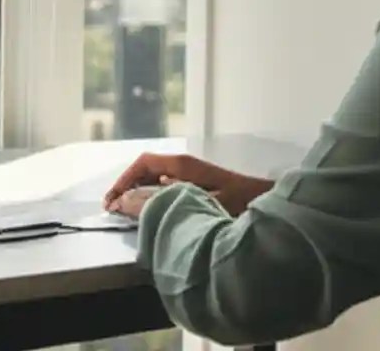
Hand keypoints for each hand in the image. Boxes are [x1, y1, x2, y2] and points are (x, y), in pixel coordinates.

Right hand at [103, 153, 272, 216]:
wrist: (268, 204)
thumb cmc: (237, 203)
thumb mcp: (194, 204)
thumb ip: (159, 202)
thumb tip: (125, 200)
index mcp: (182, 165)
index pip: (143, 163)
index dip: (123, 180)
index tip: (111, 201)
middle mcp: (184, 166)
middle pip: (147, 170)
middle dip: (127, 188)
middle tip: (113, 211)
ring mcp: (192, 176)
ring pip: (156, 180)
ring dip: (140, 195)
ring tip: (126, 214)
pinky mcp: (199, 187)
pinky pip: (168, 189)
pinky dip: (154, 200)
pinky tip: (152, 214)